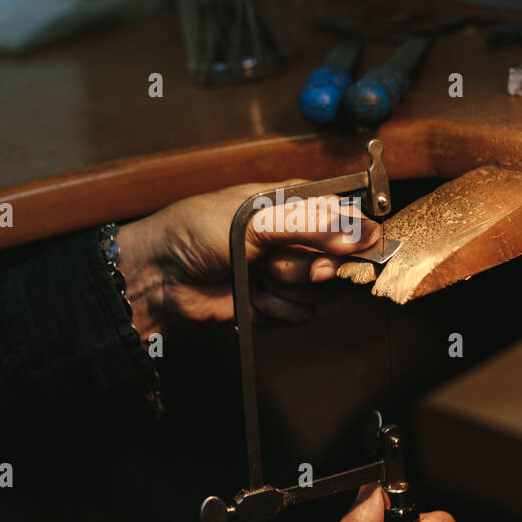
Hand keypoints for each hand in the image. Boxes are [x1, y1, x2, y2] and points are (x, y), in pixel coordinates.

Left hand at [114, 181, 381, 339]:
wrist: (163, 274)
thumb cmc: (199, 230)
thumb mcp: (256, 217)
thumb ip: (309, 224)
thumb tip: (358, 233)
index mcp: (300, 206)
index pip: (352, 220)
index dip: (357, 237)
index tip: (351, 249)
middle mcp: (300, 239)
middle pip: (342, 263)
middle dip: (309, 267)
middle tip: (276, 262)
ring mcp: (289, 272)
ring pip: (322, 294)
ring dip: (287, 289)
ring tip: (256, 275)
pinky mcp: (277, 303)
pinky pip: (299, 315)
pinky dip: (273, 309)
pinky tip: (250, 295)